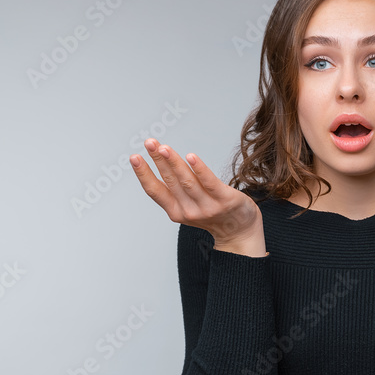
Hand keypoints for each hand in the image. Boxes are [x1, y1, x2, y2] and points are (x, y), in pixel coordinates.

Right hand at [130, 138, 265, 255]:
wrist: (240, 233)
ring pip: (187, 181)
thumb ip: (176, 190)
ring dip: (174, 163)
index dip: (143, 174)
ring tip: (163, 147)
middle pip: (170, 181)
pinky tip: (191, 156)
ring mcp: (208, 206)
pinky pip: (210, 182)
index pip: (155, 191)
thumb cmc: (214, 214)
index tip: (134, 157)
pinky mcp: (225, 200)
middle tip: (149, 142)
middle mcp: (189, 211)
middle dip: (158, 160)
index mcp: (177, 212)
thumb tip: (161, 161)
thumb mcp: (189, 206)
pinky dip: (199, 169)